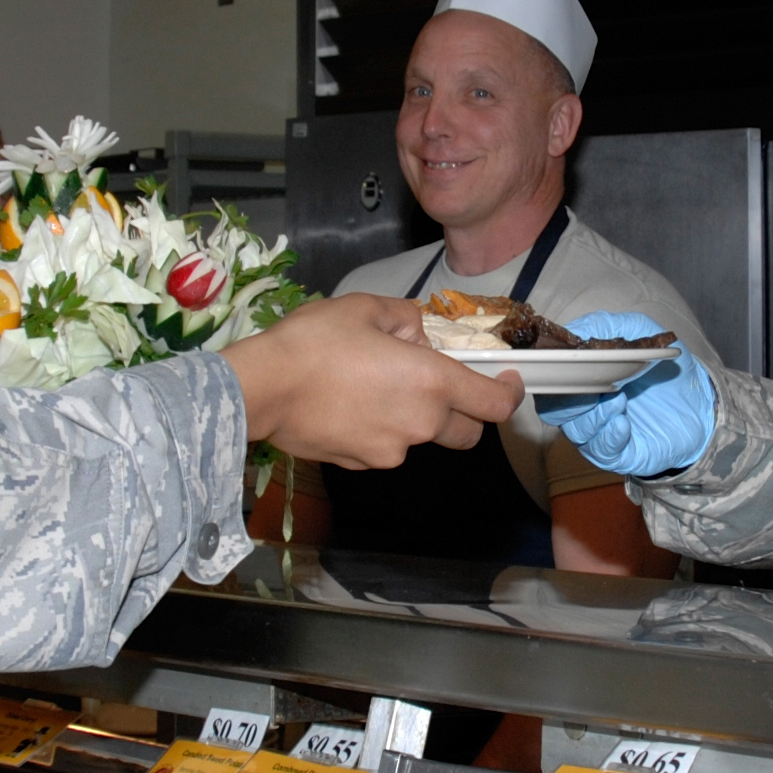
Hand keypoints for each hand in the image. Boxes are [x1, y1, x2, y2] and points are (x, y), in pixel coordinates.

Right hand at [225, 295, 522, 468]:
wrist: (262, 388)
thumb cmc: (314, 342)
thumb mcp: (366, 308)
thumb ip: (407, 319)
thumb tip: (419, 333)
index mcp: (431, 382)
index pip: (494, 405)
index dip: (510, 395)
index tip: (507, 381)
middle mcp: (420, 424)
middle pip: (467, 433)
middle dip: (464, 411)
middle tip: (437, 385)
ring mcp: (392, 451)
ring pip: (422, 439)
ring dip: (415, 419)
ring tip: (375, 388)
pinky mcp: (363, 464)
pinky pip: (387, 448)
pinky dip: (382, 431)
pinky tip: (351, 407)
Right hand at [539, 311, 717, 475]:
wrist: (701, 405)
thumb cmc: (665, 371)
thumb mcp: (641, 334)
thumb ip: (606, 326)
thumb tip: (574, 330)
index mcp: (583, 380)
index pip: (551, 380)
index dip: (553, 372)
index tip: (570, 361)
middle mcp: (584, 409)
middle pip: (555, 409)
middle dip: (571, 396)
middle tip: (595, 384)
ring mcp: (599, 434)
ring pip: (576, 430)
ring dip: (594, 414)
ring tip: (620, 399)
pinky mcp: (617, 455)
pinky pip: (601, 450)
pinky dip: (609, 435)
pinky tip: (624, 422)